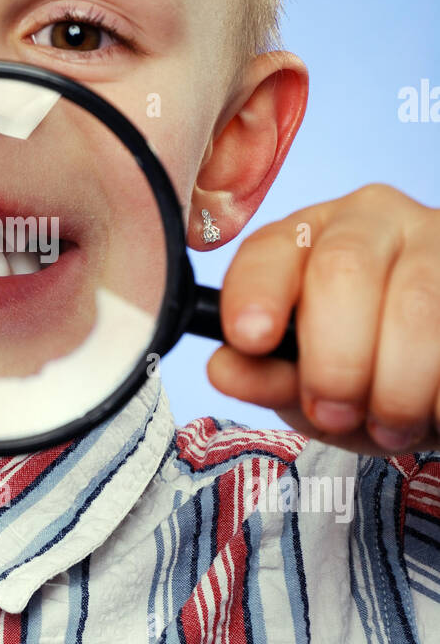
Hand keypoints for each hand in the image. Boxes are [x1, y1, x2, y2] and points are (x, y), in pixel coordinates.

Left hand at [207, 184, 439, 454]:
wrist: (438, 374)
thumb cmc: (366, 368)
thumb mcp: (309, 381)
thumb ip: (266, 376)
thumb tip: (224, 368)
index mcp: (309, 236)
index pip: (271, 250)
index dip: (257, 292)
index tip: (251, 338)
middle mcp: (373, 220)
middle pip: (342, 271)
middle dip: (334, 362)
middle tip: (336, 413)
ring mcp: (436, 239)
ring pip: (414, 309)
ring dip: (397, 390)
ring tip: (391, 424)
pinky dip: (438, 394)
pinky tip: (431, 407)